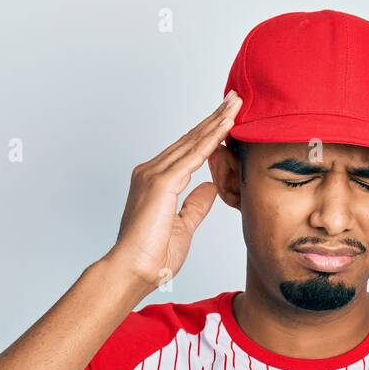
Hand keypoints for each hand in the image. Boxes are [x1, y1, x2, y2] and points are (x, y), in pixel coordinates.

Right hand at [106, 91, 242, 292]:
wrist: (133, 271)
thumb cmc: (153, 256)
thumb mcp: (183, 225)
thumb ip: (195, 204)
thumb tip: (210, 187)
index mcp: (155, 182)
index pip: (187, 151)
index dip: (208, 133)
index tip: (227, 118)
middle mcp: (151, 172)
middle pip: (190, 139)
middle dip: (214, 117)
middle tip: (235, 98)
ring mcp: (154, 175)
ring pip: (193, 142)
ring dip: (216, 121)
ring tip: (235, 103)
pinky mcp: (161, 183)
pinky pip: (193, 156)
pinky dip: (211, 139)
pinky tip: (226, 126)